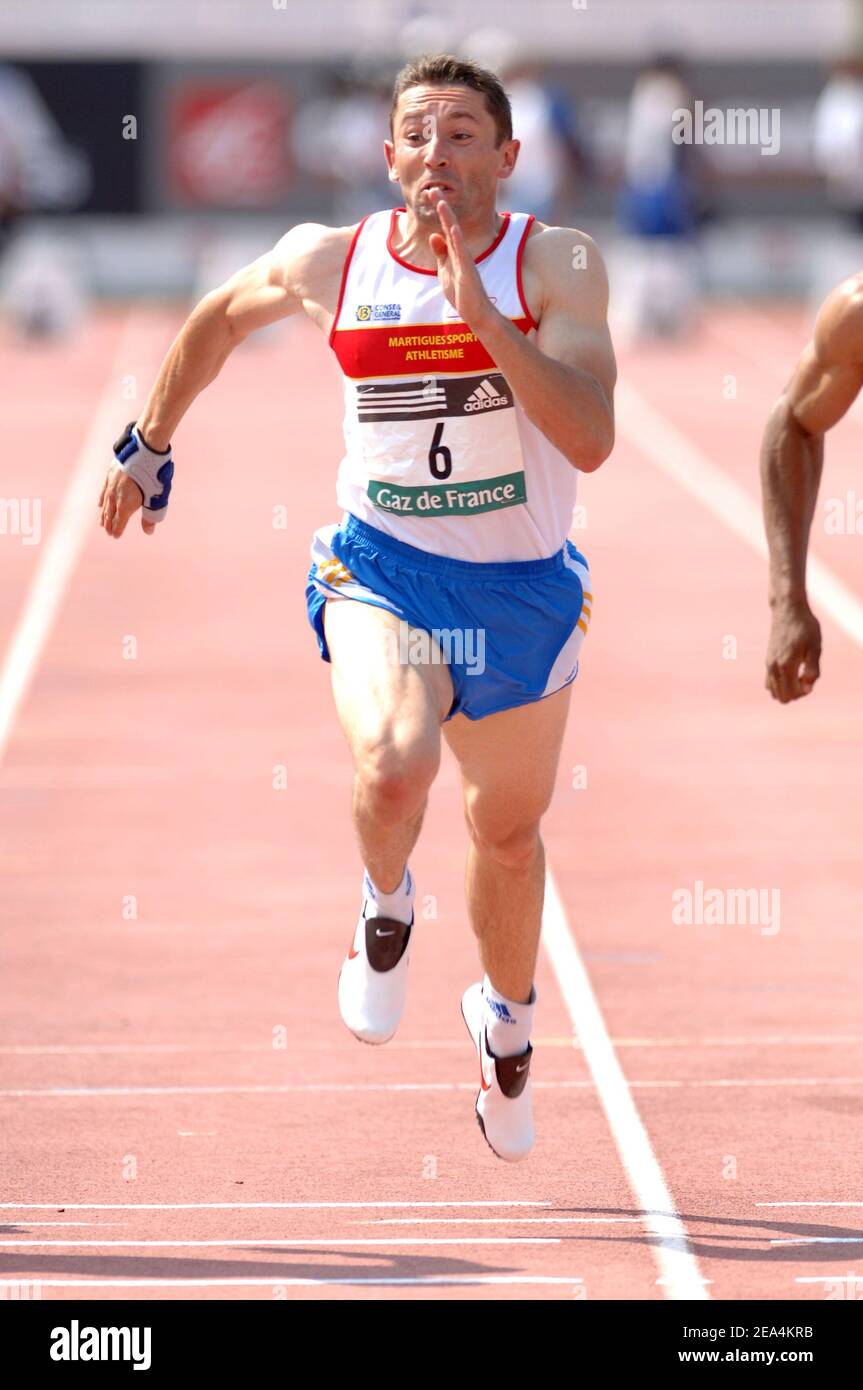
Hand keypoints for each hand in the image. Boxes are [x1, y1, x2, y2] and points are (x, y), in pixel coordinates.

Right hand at [98, 463, 152, 537]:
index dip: (117, 529)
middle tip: (108, 532)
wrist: (145, 448)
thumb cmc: (154, 474)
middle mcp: (115, 495)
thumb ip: (151, 516)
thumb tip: (148, 531)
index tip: (115, 536)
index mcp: (125, 504)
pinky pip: (103, 489)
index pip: (119, 521)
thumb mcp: (156, 498)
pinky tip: (100, 502)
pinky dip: (102, 498)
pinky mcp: (111, 473)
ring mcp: (111, 483)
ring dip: (104, 513)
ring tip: (102, 521)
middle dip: (109, 523)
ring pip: (105, 502)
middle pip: (110, 513)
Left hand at [428, 195, 496, 330]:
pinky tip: (451, 227)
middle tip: (432, 189)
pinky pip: (461, 252)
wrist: (475, 312)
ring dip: (447, 217)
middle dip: (441, 206)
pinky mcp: (467, 271)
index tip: (431, 193)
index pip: (446, 226)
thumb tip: (434, 235)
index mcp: (454, 251)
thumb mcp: (446, 269)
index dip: (439, 210)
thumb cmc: (462, 292)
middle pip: (450, 224)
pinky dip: (456, 239)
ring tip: (439, 201)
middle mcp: (461, 251)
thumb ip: (441, 252)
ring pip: (455, 234)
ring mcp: (465, 260)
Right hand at [765, 600, 820, 701]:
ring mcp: (769, 665)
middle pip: (783, 697)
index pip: (793, 694)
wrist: (788, 610)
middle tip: (806, 675)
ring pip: (774, 692)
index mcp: (786, 666)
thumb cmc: (805, 627)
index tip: (812, 675)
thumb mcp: (815, 648)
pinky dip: (780, 684)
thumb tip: (807, 689)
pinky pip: (769, 683)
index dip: (806, 691)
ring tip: (799, 673)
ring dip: (788, 689)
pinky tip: (790, 671)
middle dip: (797, 692)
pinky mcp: (767, 661)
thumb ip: (812, 670)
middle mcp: (774, 668)